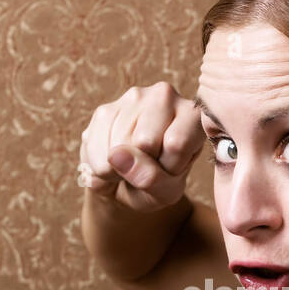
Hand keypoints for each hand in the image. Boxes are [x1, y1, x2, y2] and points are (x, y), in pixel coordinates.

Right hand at [78, 81, 204, 211]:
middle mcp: (165, 96)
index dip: (168, 167)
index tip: (170, 169)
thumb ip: (151, 179)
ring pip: (118, 145)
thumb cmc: (157, 185)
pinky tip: (113, 160)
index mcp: (192, 116)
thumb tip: (117, 156)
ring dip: (119, 167)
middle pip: (145, 141)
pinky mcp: (105, 109)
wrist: (128, 184)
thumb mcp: (165, 192)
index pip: (176, 144)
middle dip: (141, 165)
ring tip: (129, 164)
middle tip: (146, 166)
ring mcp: (133, 98)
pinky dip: (100, 165)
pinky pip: (96, 148)